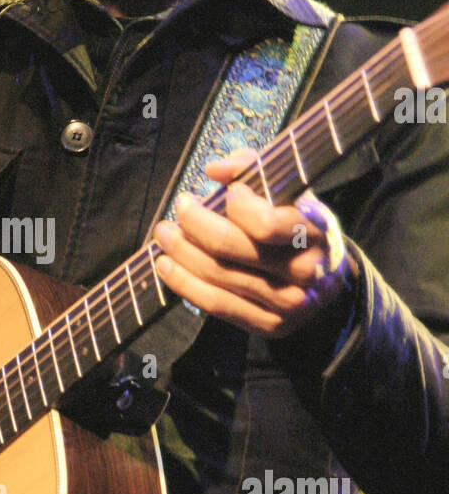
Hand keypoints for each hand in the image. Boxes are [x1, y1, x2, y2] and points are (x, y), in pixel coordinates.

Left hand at [152, 149, 356, 339]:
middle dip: (193, 224)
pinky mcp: (270, 325)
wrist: (329, 279)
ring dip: (181, 252)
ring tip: (164, 234)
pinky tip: (167, 266)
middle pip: (229, 247)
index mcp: (314, 232)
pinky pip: (216, 305)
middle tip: (179, 208)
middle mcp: (305, 272)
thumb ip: (253, 169)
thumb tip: (214, 170)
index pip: (264, 223)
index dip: (237, 205)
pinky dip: (184, 284)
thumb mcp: (289, 192)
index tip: (227, 192)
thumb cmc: (299, 226)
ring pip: (217, 276)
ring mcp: (288, 303)